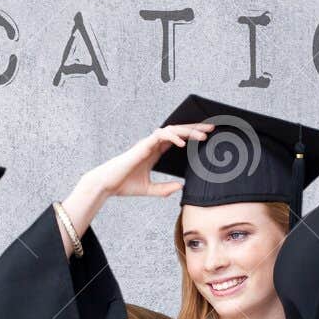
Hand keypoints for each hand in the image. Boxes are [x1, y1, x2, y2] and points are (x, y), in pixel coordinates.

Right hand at [81, 123, 214, 201]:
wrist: (107, 185)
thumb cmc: (123, 184)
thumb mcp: (149, 189)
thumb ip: (164, 189)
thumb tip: (181, 187)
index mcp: (155, 152)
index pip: (177, 139)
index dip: (192, 135)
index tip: (207, 136)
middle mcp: (152, 145)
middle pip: (177, 131)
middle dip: (195, 128)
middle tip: (212, 128)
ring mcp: (147, 143)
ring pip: (171, 130)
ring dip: (188, 131)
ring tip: (202, 135)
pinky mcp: (142, 145)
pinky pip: (160, 135)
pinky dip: (172, 137)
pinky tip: (183, 143)